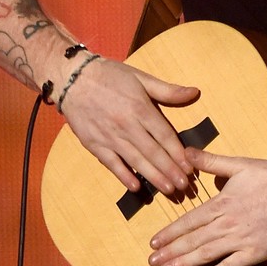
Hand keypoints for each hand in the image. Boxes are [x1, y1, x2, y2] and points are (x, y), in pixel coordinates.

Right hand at [60, 56, 199, 194]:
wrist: (72, 78)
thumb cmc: (109, 76)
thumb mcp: (140, 78)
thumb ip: (168, 90)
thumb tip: (194, 92)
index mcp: (140, 108)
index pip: (164, 135)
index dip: (178, 153)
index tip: (190, 167)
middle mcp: (127, 125)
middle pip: (153, 152)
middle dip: (170, 171)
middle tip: (184, 186)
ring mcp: (110, 136)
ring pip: (136, 161)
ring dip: (154, 177)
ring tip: (168, 189)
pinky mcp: (95, 144)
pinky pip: (112, 163)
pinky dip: (124, 176)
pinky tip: (136, 187)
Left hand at [148, 148, 266, 265]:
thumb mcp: (240, 165)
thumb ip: (211, 162)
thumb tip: (186, 152)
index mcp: (221, 203)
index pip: (189, 220)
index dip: (170, 232)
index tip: (154, 242)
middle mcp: (226, 224)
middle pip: (192, 240)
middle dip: (170, 252)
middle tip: (152, 261)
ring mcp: (240, 241)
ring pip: (206, 254)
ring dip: (184, 263)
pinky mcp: (254, 254)